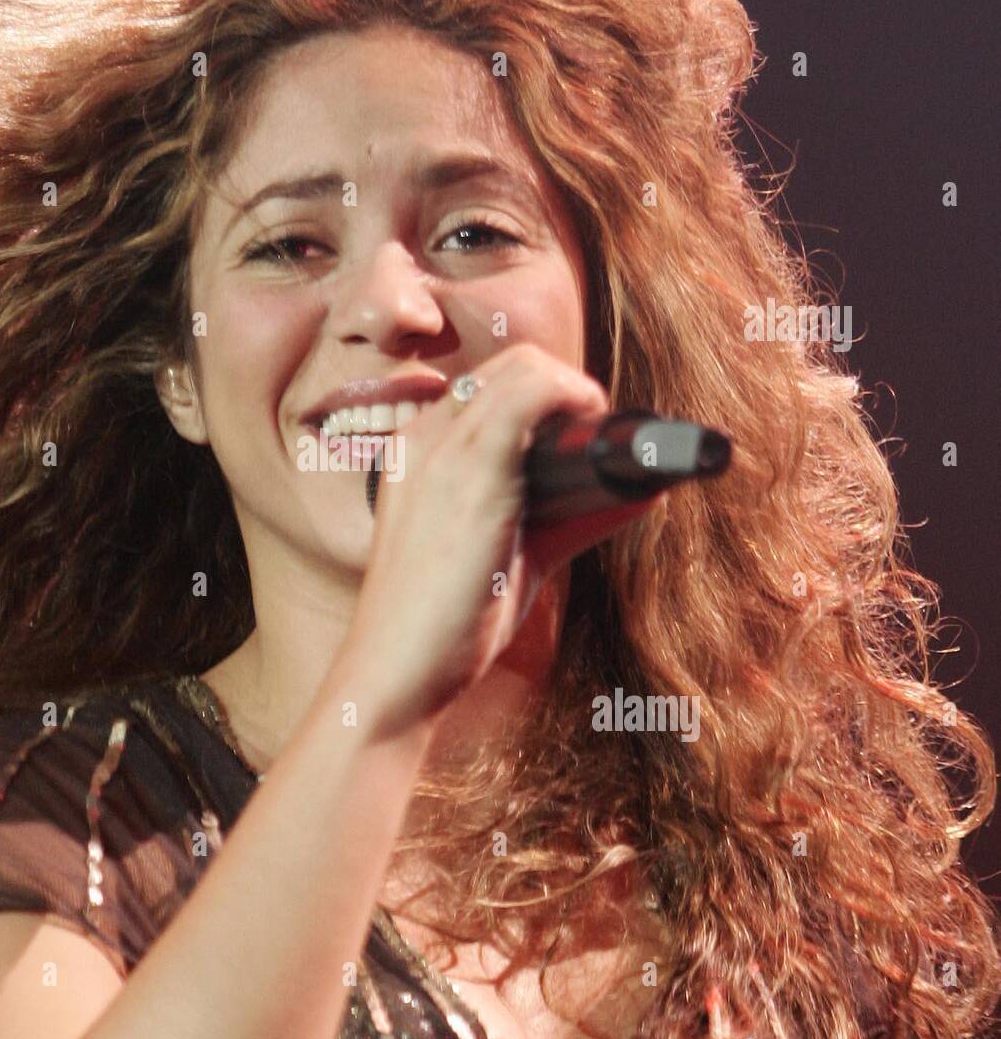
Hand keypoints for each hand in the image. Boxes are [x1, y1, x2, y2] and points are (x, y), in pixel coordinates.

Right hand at [342, 343, 656, 726]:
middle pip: (512, 366)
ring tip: (601, 441)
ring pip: (527, 369)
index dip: (546, 398)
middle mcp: (423, 436)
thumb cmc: (444, 624)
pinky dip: (576, 398)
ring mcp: (444, 450)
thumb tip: (644, 490)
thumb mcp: (508, 557)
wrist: (393, 672)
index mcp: (416, 451)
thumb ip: (570, 519)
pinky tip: (595, 429)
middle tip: (597, 439)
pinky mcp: (472, 472)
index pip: (488, 386)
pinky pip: (532, 392)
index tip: (578, 436)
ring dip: (579, 394)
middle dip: (569, 389)